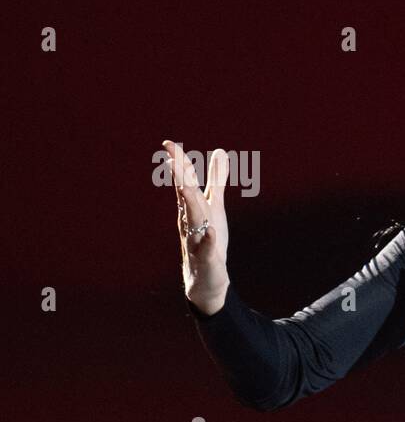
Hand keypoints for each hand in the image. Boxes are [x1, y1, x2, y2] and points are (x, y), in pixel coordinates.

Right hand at [166, 140, 230, 313]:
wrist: (206, 278)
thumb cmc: (208, 238)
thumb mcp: (215, 206)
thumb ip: (216, 180)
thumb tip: (218, 152)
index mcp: (191, 207)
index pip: (183, 182)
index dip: (178, 163)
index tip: (169, 143)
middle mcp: (190, 221)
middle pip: (184, 196)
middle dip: (178, 177)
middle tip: (170, 156)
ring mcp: (196, 239)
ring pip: (192, 220)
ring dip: (190, 204)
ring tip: (187, 188)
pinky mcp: (207, 258)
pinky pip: (206, 248)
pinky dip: (208, 239)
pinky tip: (211, 231)